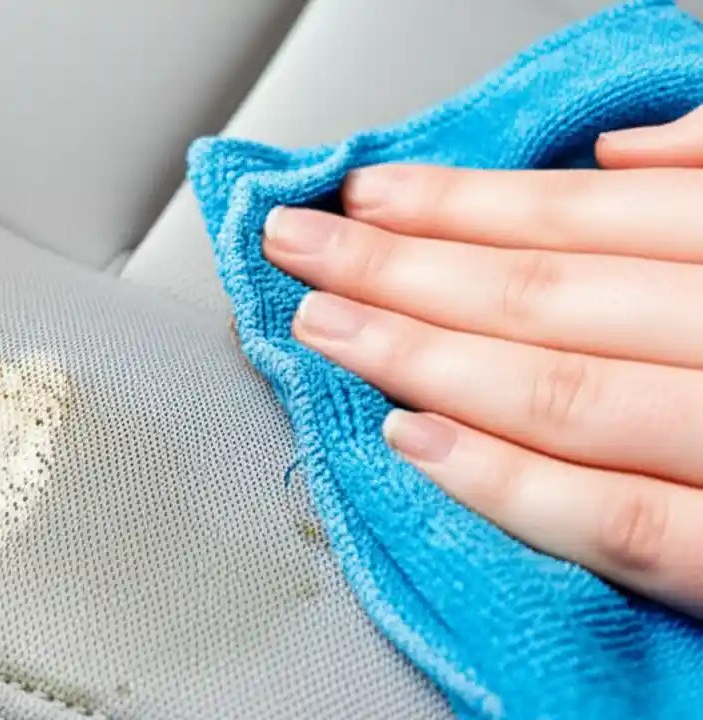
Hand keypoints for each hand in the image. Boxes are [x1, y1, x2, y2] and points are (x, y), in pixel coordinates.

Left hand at [263, 106, 702, 617]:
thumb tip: (624, 150)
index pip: (598, 213)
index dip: (468, 201)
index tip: (369, 192)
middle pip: (558, 292)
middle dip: (408, 264)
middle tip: (302, 247)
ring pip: (569, 392)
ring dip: (425, 355)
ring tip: (328, 324)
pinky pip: (627, 525)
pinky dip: (509, 482)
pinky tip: (412, 441)